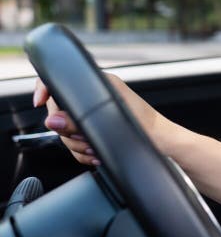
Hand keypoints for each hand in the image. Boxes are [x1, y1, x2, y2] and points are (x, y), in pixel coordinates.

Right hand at [32, 73, 172, 165]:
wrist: (164, 144)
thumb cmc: (148, 128)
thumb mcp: (112, 122)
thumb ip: (80, 121)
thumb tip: (53, 121)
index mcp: (99, 84)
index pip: (60, 80)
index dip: (45, 89)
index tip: (40, 102)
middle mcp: (95, 98)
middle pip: (59, 113)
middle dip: (70, 131)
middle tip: (86, 139)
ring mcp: (95, 116)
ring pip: (66, 132)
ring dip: (78, 146)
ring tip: (96, 150)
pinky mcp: (96, 132)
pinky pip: (76, 144)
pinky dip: (84, 154)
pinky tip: (97, 156)